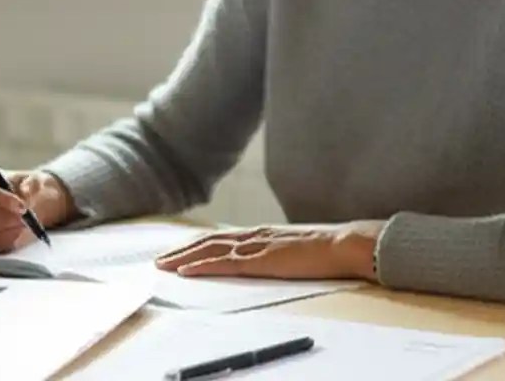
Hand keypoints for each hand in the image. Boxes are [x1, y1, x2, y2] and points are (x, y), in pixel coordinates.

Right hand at [0, 170, 76, 253]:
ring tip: (24, 224)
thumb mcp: (32, 180)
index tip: (20, 204)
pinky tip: (17, 233)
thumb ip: (31, 184)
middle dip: (3, 217)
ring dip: (6, 229)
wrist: (28, 206)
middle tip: (24, 218)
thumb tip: (25, 191)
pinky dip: (5, 240)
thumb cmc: (24, 189)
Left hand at [154, 222, 383, 280]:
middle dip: (181, 250)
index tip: (178, 250)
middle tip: (159, 259)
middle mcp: (254, 235)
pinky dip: (202, 266)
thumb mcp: (294, 248)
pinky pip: (224, 264)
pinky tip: (186, 271)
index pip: (221, 237)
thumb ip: (276, 250)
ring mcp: (256, 246)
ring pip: (210, 250)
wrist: (344, 245)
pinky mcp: (261, 260)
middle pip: (208, 241)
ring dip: (183, 258)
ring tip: (163, 266)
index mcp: (262, 233)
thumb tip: (265, 258)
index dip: (197, 243)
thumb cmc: (326, 249)